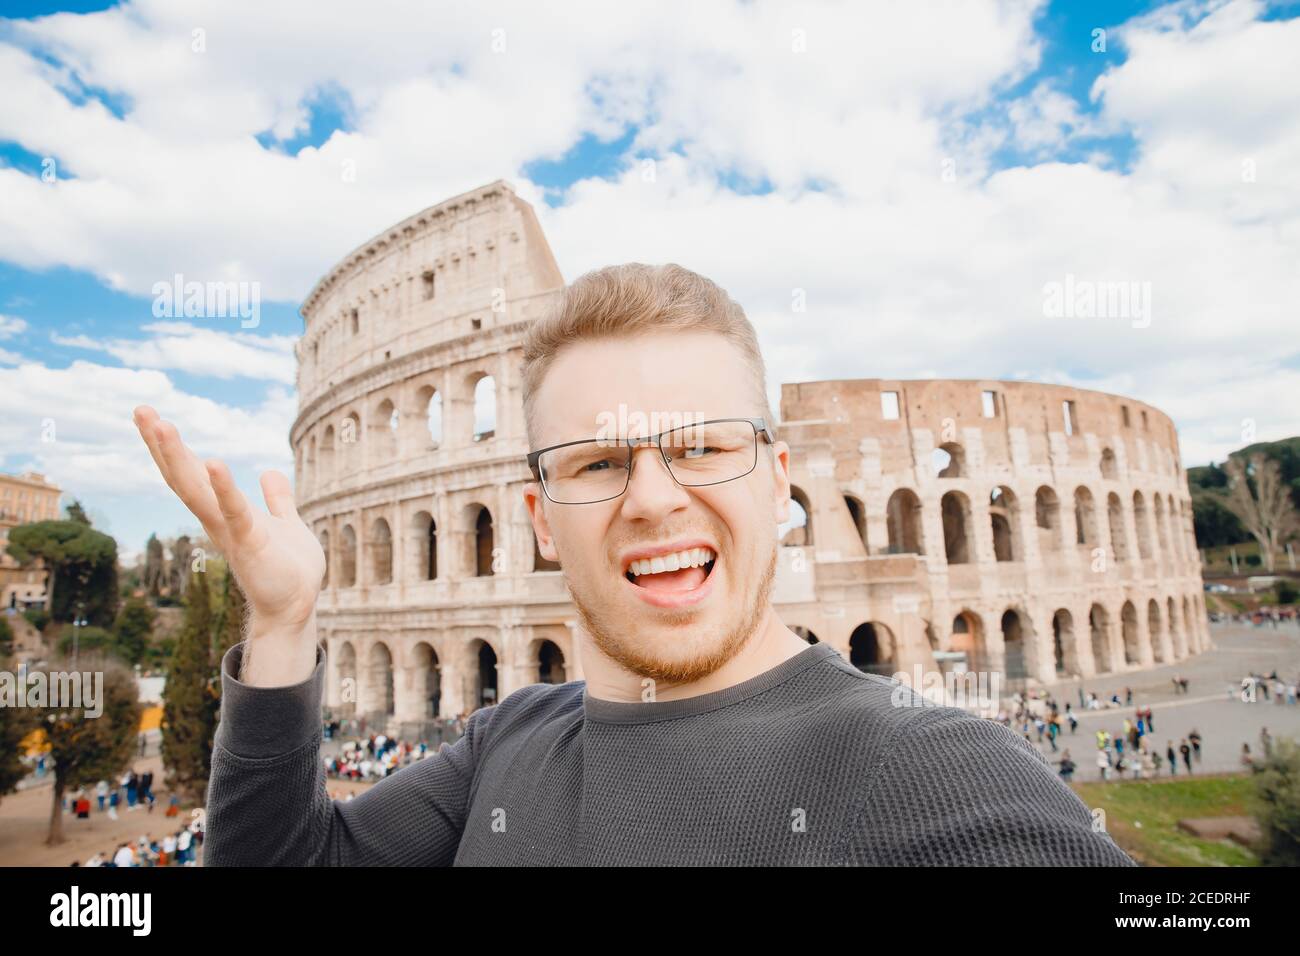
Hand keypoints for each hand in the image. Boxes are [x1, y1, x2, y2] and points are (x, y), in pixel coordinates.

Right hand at [132, 405, 324, 634]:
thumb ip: (276, 500)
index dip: (173, 447)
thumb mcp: (284, 523)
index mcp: (225, 511)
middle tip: (141, 409)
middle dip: (162, 444)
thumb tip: (270, 474)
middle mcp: (219, 519)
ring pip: (197, 489)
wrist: (296, 605)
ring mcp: (231, 530)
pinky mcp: (250, 542)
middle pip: (183, 476)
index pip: (192, 473)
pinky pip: (235, 510)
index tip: (153, 417)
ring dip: (178, 457)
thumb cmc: (287, 569)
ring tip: (160, 424)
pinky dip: (223, 487)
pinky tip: (212, 461)